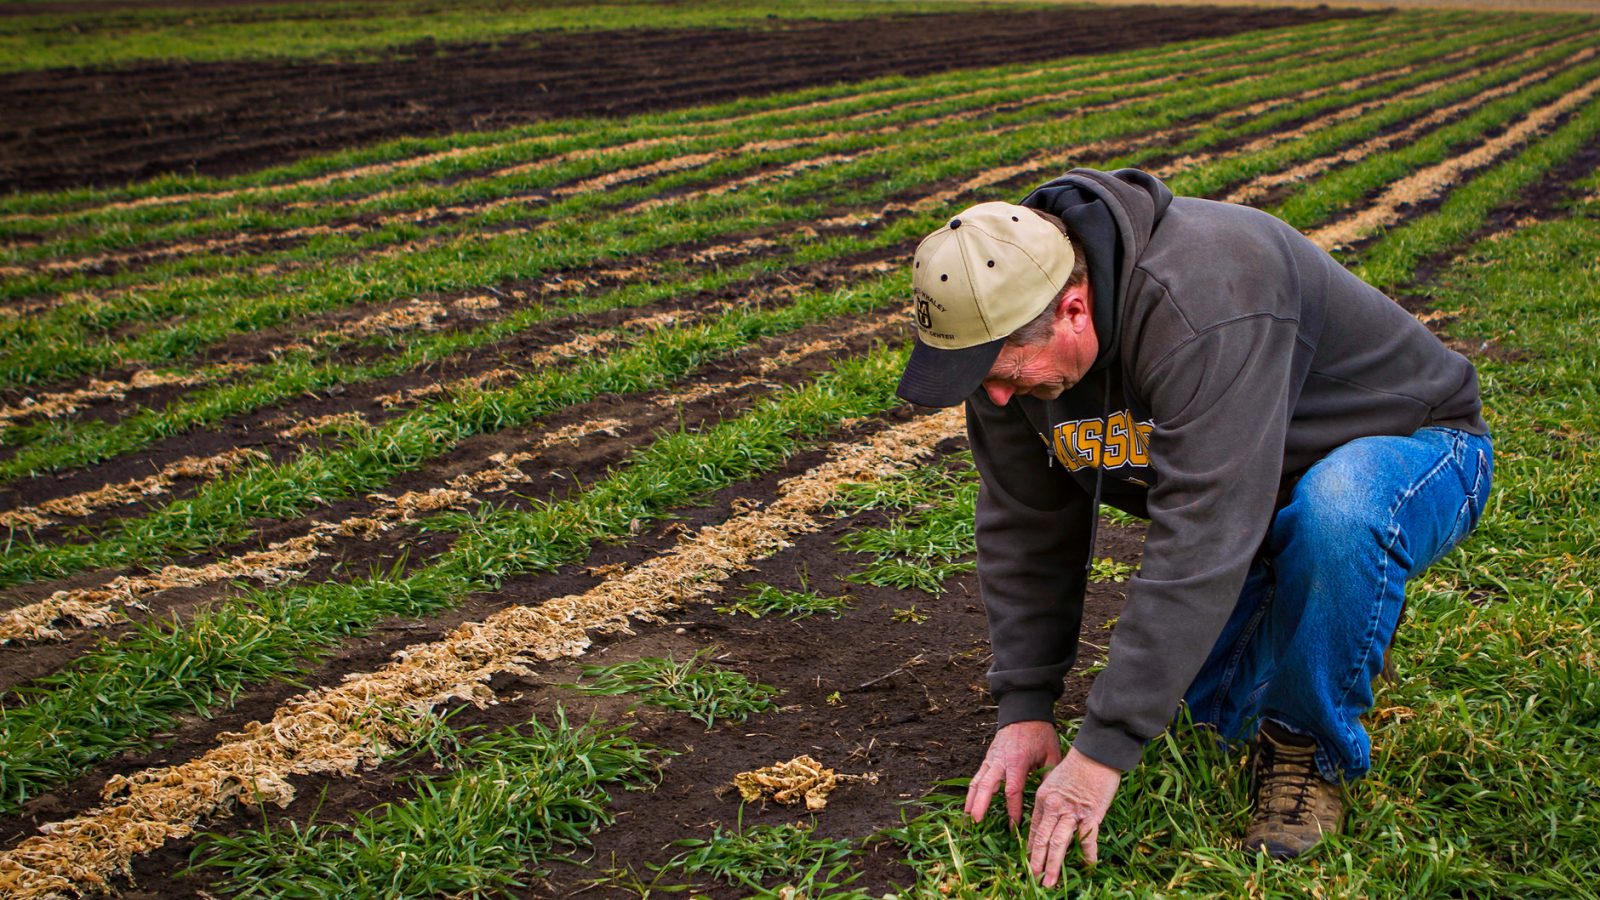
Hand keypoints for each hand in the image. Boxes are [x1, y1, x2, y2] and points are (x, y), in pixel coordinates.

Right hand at [964, 720, 1060, 825]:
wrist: (1024, 713)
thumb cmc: (1040, 734)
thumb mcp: (1051, 754)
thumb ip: (1050, 776)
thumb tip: (1050, 800)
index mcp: (1017, 762)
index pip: (1012, 790)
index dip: (1012, 810)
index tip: (1014, 827)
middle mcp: (1000, 761)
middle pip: (986, 786)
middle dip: (981, 805)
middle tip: (977, 822)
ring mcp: (991, 759)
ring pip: (977, 781)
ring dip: (972, 799)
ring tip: (968, 817)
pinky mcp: (987, 758)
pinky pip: (977, 776)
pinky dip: (972, 791)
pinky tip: (969, 804)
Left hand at [1028, 747, 1120, 883]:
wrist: (1096, 753)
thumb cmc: (1077, 765)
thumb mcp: (1054, 781)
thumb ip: (1050, 801)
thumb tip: (1050, 820)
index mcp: (1043, 798)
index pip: (1035, 828)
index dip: (1032, 847)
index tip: (1029, 862)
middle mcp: (1054, 806)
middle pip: (1043, 839)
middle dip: (1038, 862)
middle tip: (1035, 879)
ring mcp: (1072, 811)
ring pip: (1059, 842)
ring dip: (1054, 865)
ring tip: (1049, 881)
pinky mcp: (1091, 814)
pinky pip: (1087, 839)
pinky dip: (1088, 854)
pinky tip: (1088, 866)